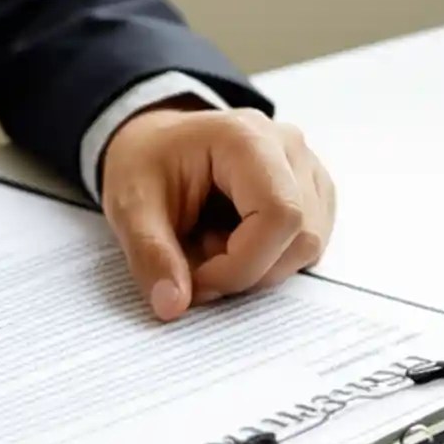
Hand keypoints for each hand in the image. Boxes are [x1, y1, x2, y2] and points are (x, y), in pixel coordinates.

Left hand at [100, 104, 335, 319]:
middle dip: (247, 272)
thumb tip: (172, 305)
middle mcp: (289, 148)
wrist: (156, 140)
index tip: (196, 280)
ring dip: (258, 267)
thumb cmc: (145, 162)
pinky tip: (232, 242)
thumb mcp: (130, 205)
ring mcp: (308, 169)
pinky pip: (307, 245)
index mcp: (247, 138)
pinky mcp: (312, 193)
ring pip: (309, 246)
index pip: (280, 216)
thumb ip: (150, 254)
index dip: (242, 265)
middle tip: (196, 269)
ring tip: (211, 245)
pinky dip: (269, 260)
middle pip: (301, 237)